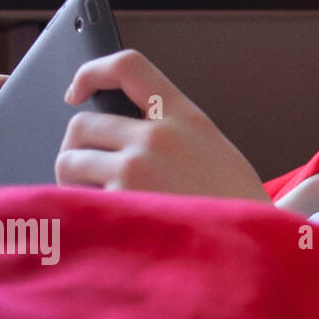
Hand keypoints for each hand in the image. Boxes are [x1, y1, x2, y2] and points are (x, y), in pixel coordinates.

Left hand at [56, 49, 270, 201]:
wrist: (248, 250)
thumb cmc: (237, 207)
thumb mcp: (217, 151)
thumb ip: (175, 133)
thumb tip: (127, 134)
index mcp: (186, 117)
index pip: (129, 67)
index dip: (93, 72)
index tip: (79, 92)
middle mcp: (158, 137)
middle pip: (84, 124)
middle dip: (77, 148)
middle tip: (86, 170)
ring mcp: (137, 169)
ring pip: (70, 160)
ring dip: (73, 182)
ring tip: (97, 200)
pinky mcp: (120, 204)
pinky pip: (73, 199)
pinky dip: (80, 212)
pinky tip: (107, 222)